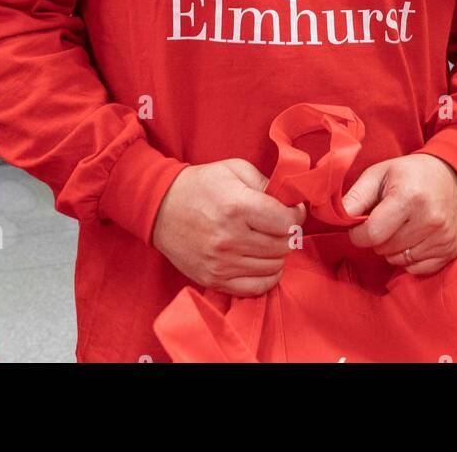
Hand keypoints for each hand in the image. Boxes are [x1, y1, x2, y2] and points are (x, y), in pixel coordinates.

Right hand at [152, 158, 304, 295]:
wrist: (159, 208)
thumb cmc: (201, 185)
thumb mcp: (234, 169)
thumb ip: (266, 182)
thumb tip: (290, 201)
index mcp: (237, 207)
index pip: (286, 222)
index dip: (296, 215)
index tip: (293, 210)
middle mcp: (230, 238)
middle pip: (283, 246)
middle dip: (288, 233)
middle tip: (280, 224)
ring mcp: (221, 263)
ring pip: (273, 267)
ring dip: (278, 254)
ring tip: (268, 240)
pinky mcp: (213, 279)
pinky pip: (256, 288)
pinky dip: (267, 276)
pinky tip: (263, 261)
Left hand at [342, 154, 456, 274]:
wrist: (451, 175)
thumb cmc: (409, 174)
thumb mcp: (378, 174)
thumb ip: (355, 197)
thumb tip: (336, 219)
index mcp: (409, 197)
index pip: (372, 233)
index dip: (359, 233)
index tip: (361, 223)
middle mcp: (430, 219)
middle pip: (384, 248)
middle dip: (378, 238)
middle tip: (387, 219)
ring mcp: (443, 236)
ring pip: (399, 260)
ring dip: (394, 248)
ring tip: (403, 226)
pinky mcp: (451, 249)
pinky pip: (417, 269)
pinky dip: (410, 257)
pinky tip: (416, 237)